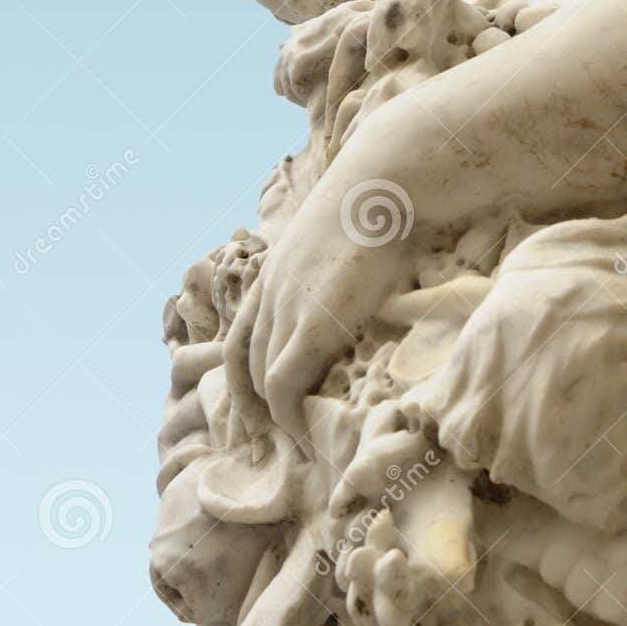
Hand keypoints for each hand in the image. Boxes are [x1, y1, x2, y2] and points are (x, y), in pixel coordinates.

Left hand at [224, 167, 411, 441]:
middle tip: (276, 435)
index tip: (260, 403)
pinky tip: (305, 434)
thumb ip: (348, 262)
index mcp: (277, 271)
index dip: (245, 375)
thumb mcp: (351, 232)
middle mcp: (271, 292)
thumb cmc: (383, 201)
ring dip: (274, 415)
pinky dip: (287, 414)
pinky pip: (283, 385)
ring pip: (262, 377)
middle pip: (245, 362)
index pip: (241, 336)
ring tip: (295, 442)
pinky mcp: (311, 325)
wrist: (385, 183)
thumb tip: (375, 275)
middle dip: (254, 402)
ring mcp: (287, 308)